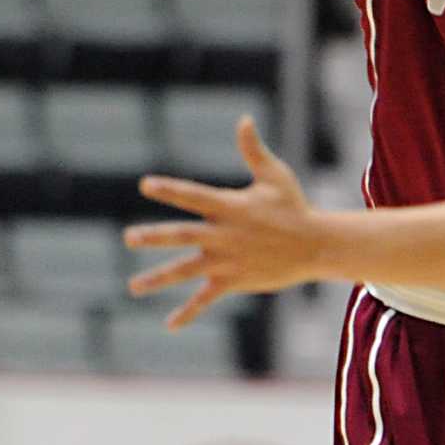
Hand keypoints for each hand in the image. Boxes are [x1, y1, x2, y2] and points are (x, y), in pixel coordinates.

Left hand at [125, 117, 318, 328]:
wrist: (316, 246)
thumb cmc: (294, 207)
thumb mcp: (275, 176)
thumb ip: (253, 151)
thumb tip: (244, 120)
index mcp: (230, 207)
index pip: (194, 196)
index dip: (170, 190)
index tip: (146, 185)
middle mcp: (225, 235)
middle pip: (183, 236)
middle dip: (154, 237)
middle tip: (128, 238)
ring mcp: (228, 261)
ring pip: (187, 270)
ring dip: (159, 278)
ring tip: (134, 287)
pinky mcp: (234, 281)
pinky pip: (207, 298)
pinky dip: (189, 312)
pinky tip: (169, 324)